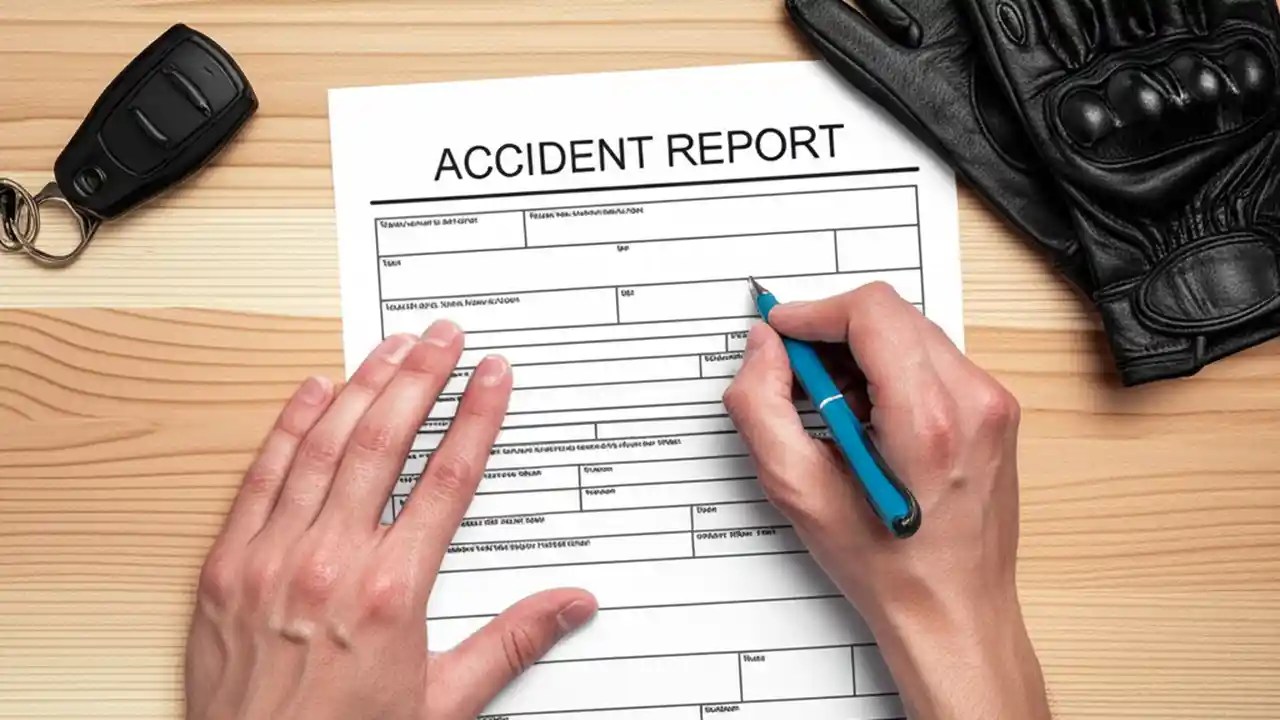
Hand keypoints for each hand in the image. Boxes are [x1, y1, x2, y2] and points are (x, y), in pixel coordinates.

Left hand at [185, 322, 597, 719]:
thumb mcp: (444, 703)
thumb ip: (510, 642)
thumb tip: (573, 605)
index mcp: (393, 592)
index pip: (447, 479)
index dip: (475, 417)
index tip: (492, 377)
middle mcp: (332, 561)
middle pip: (386, 442)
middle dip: (421, 379)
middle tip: (445, 336)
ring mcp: (273, 556)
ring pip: (325, 446)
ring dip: (362, 387)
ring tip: (394, 347)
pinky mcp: (227, 564)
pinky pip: (262, 476)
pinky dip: (289, 426)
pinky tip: (312, 390)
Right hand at [722, 283, 1049, 719]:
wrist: (953, 611)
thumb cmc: (889, 567)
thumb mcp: (798, 490)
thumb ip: (763, 405)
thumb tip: (764, 349)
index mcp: (927, 420)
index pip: (871, 312)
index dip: (815, 312)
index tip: (783, 331)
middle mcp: (973, 401)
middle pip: (892, 315)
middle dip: (834, 333)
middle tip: (798, 374)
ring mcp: (992, 405)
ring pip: (913, 333)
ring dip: (863, 354)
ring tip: (836, 410)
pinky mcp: (996, 412)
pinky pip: (935, 360)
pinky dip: (893, 372)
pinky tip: (870, 419)